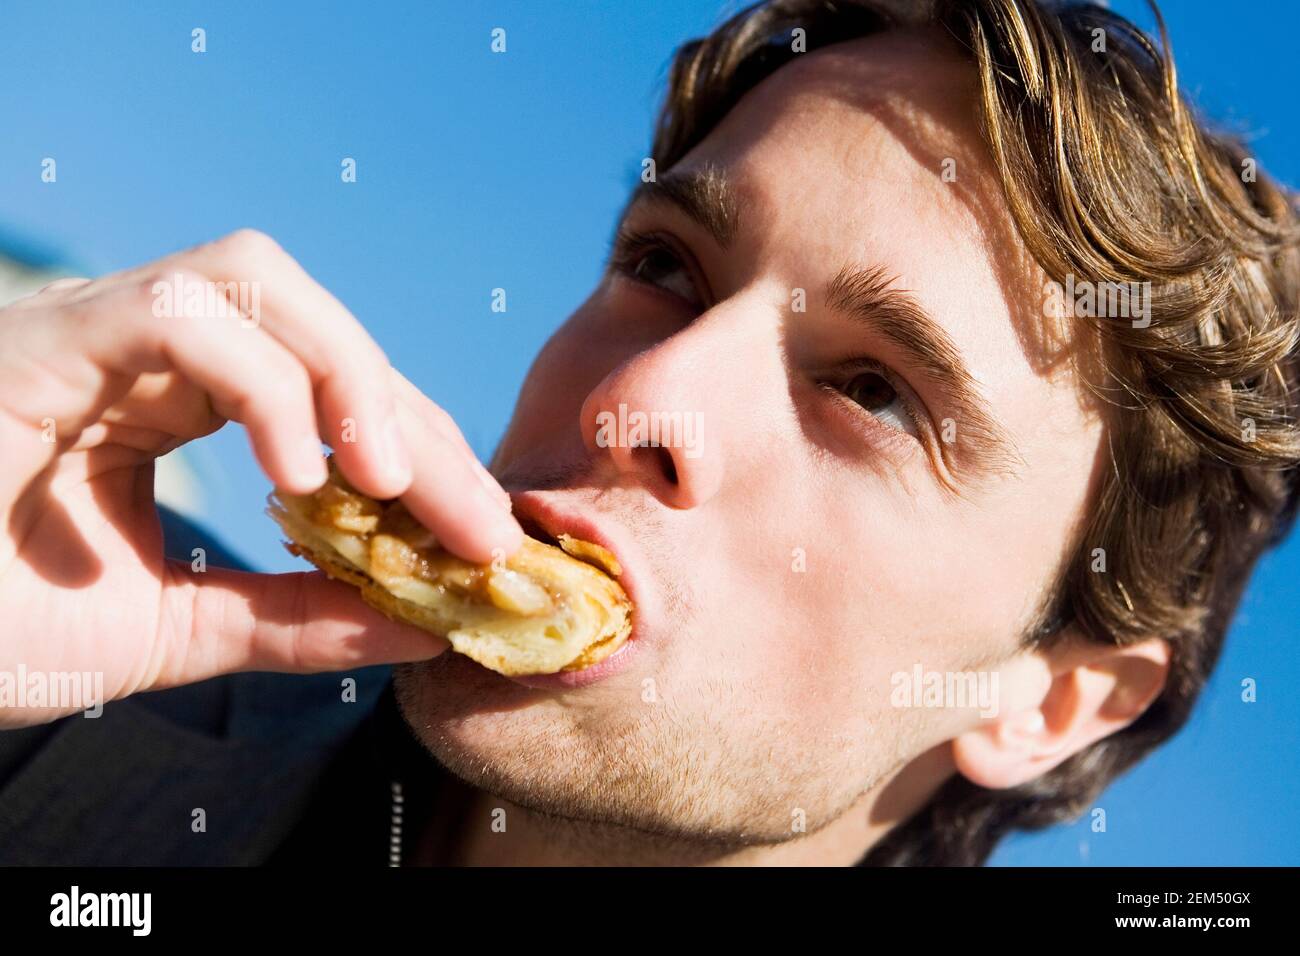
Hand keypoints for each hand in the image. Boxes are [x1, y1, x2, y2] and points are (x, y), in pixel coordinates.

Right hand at [0, 229, 522, 725]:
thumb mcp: (178, 629)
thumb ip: (299, 620)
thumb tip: (431, 625)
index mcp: (179, 400)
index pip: (336, 395)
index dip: (427, 458)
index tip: (489, 539)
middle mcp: (144, 348)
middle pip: (321, 324)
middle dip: (415, 421)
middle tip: (480, 527)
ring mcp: (91, 330)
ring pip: (257, 278)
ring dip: (348, 375)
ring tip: (392, 486)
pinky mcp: (43, 338)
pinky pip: (179, 311)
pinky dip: (260, 383)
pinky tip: (298, 476)